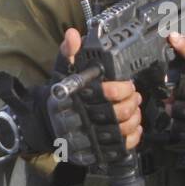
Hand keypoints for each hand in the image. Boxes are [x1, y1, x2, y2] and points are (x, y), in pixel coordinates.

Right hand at [48, 28, 142, 164]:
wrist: (48, 122)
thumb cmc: (61, 95)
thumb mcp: (63, 71)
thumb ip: (69, 53)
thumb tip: (73, 35)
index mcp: (77, 97)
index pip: (107, 93)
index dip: (122, 88)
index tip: (127, 84)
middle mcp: (83, 119)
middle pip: (119, 113)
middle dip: (132, 102)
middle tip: (135, 94)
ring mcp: (90, 137)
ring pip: (123, 130)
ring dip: (134, 118)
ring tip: (135, 109)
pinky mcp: (96, 150)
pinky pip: (121, 147)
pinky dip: (133, 137)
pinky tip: (134, 127)